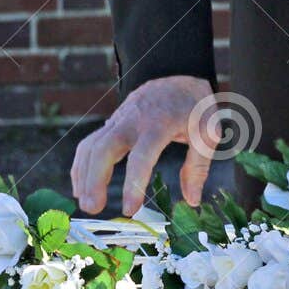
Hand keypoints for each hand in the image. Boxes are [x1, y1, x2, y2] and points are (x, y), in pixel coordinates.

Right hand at [70, 75, 219, 216]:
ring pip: (91, 146)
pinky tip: (82, 188)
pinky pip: (89, 143)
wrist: (179, 78)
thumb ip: (198, 167)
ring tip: (87, 204)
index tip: (129, 210)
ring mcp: (118, 120)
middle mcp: (132, 121)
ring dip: (84, 175)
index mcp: (158, 124)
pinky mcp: (112, 124)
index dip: (133, 184)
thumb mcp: (207, 134)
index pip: (141, 157)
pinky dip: (81, 165)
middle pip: (103, 149)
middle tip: (94, 209)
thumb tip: (192, 200)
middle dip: (94, 179)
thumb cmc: (194, 107)